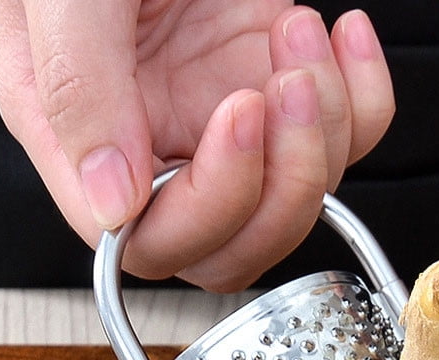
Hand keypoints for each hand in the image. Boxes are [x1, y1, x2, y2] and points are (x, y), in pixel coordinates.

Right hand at [0, 1, 393, 290]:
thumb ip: (75, 89)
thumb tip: (110, 207)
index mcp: (84, 136)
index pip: (147, 239)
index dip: (207, 205)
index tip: (239, 113)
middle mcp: (156, 145)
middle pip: (228, 249)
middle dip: (279, 190)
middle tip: (286, 90)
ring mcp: (220, 123)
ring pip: (291, 203)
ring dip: (322, 133)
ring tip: (298, 31)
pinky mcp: (278, 90)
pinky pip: (343, 141)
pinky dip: (363, 100)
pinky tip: (342, 34)